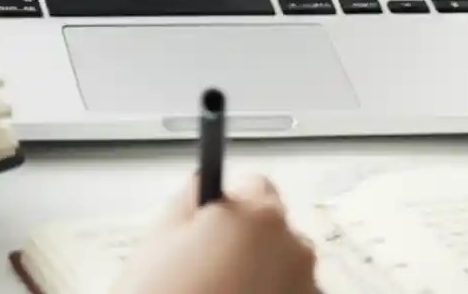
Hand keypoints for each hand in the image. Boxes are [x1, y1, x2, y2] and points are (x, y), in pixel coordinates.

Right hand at [110, 174, 317, 293]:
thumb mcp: (160, 238)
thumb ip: (192, 197)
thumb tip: (206, 183)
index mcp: (259, 217)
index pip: (255, 185)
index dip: (229, 204)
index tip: (212, 224)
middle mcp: (295, 248)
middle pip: (272, 227)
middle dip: (246, 240)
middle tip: (208, 268)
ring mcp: (307, 287)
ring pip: (281, 265)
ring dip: (260, 273)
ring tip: (219, 292)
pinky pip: (287, 291)